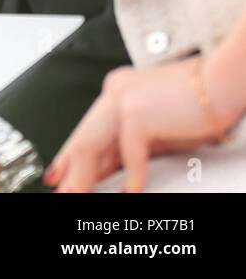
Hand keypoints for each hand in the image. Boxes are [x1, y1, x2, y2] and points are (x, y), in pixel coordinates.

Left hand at [47, 57, 242, 192]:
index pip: (87, 129)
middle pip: (83, 138)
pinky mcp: (137, 112)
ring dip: (84, 176)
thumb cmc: (199, 105)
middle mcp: (112, 92)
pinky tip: (130, 193)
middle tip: (61, 191)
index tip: (57, 173)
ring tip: (77, 196)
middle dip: (70, 169)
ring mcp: (121, 99)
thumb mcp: (159, 128)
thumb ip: (133, 145)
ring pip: (91, 144)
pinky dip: (132, 176)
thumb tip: (110, 170)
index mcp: (116, 91)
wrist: (222, 82)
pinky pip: (129, 151)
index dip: (69, 155)